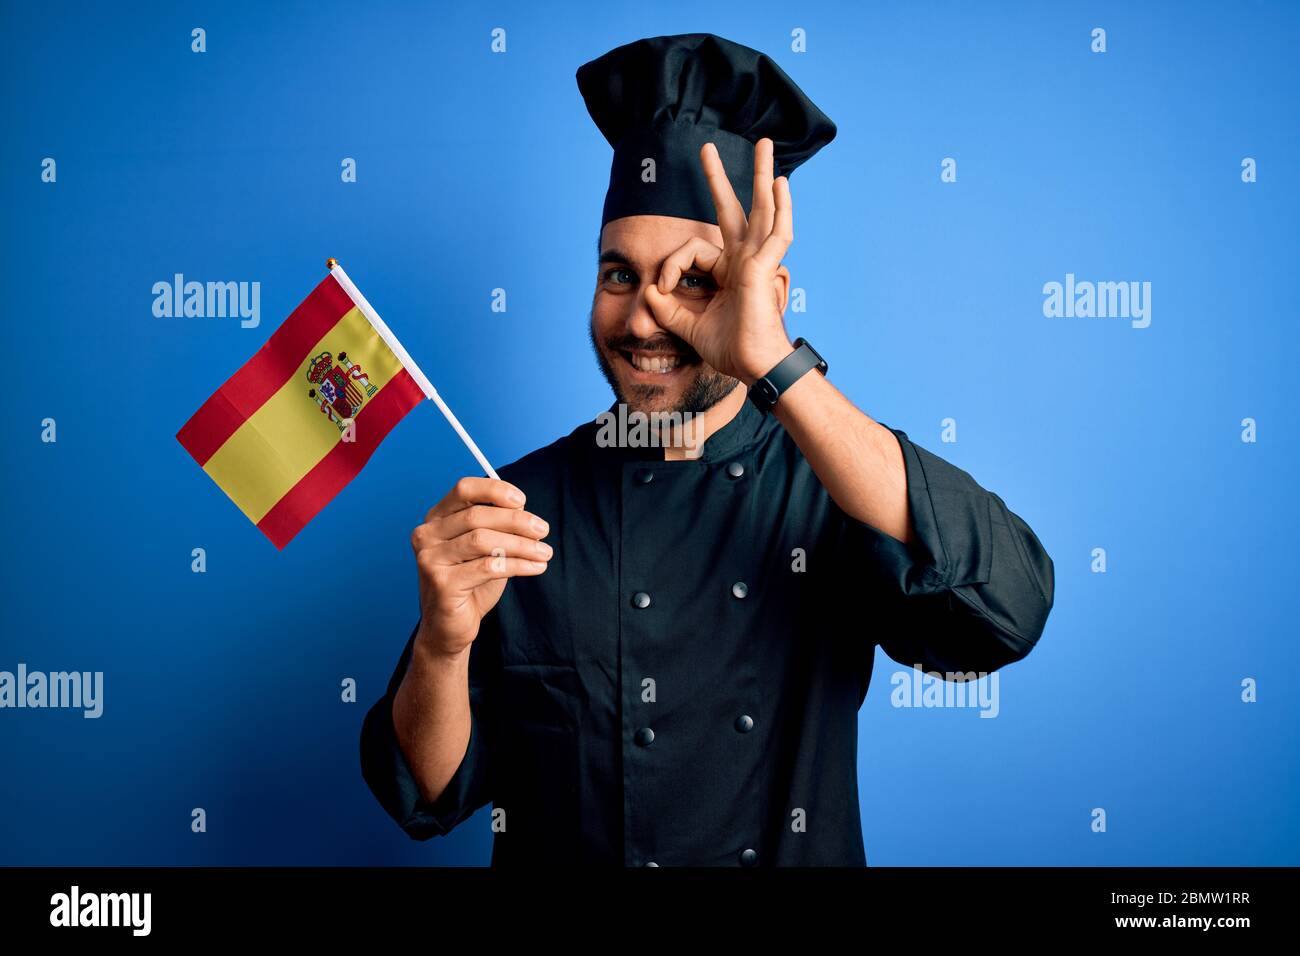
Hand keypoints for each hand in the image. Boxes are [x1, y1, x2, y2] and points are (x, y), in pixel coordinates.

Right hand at [410, 477, 550, 656]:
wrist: (450, 627)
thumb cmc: (471, 583)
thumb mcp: (486, 549)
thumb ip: (498, 527)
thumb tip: (524, 511)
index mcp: (436, 518)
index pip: (464, 489)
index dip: (494, 490)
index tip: (522, 500)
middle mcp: (427, 535)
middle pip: (476, 515)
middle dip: (516, 521)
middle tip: (543, 529)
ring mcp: (430, 559)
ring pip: (482, 540)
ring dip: (521, 544)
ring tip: (544, 552)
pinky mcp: (441, 583)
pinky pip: (487, 567)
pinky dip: (517, 564)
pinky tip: (536, 567)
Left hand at [643, 136, 795, 385]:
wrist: (753, 365)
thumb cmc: (731, 349)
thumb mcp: (689, 326)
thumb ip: (669, 310)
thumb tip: (649, 292)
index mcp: (729, 272)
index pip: (693, 250)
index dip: (670, 266)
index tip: (660, 288)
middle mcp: (745, 260)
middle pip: (735, 209)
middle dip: (720, 178)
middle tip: (707, 148)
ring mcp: (758, 261)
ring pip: (762, 210)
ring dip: (762, 176)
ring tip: (765, 146)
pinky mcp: (766, 268)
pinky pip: (777, 233)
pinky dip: (781, 208)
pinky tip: (780, 184)